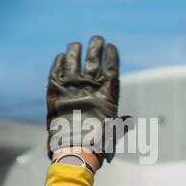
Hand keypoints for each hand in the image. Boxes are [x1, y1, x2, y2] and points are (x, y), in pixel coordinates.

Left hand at [46, 35, 119, 159]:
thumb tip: (130, 121)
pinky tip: (61, 56)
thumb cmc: (99, 142)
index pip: (111, 68)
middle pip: (93, 60)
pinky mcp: (55, 91)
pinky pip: (56, 71)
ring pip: (73, 61)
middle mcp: (90, 87)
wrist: (76, 148)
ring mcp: (71, 87)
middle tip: (97, 38)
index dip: (111, 56)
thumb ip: (122, 123)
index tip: (111, 46)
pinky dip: (59, 62)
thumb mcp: (115, 131)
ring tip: (76, 44)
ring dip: (75, 51)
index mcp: (107, 94)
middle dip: (96, 47)